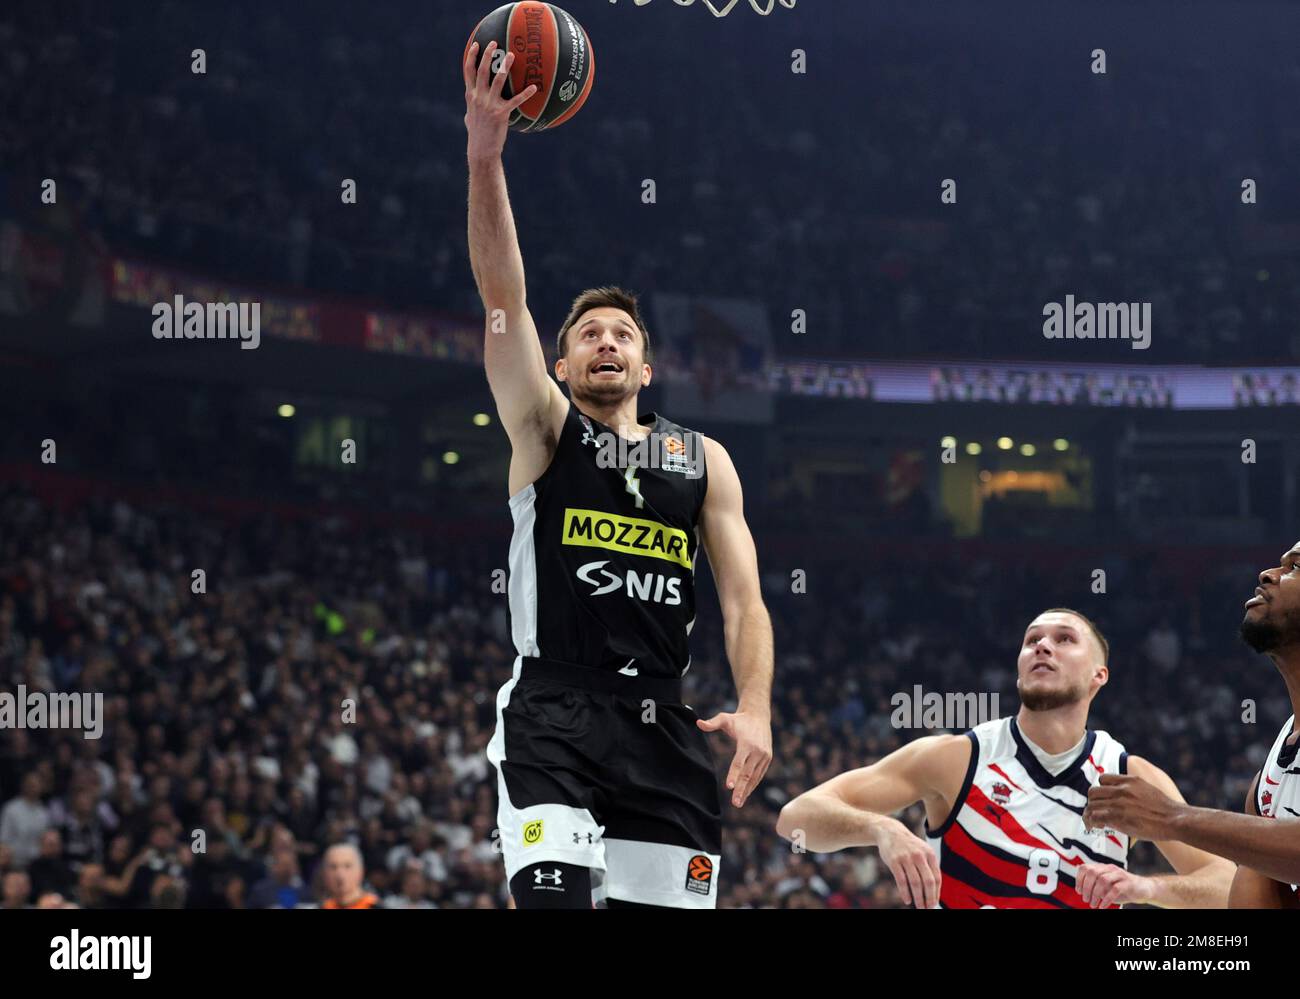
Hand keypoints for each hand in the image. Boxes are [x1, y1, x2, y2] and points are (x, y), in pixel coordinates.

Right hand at [463, 40, 538, 162]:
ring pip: (497, 80)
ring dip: (504, 66)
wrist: (481, 150)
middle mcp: (478, 97)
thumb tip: (470, 108)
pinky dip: (525, 94)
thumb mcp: (470, 118)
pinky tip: (534, 88)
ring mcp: (489, 105)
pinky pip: (516, 101)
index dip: (472, 57)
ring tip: (511, 55)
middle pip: (481, 70)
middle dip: (487, 55)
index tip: (477, 44)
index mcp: (471, 96)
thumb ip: (471, 108)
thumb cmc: (477, 134)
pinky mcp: (501, 114)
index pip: (469, 71)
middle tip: (495, 43)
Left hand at [697, 708, 771, 807]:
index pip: (739, 762)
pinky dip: (753, 785)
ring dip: (747, 791)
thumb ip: (712, 723)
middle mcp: (758, 751)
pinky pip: (759, 774)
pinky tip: (745, 794)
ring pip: (755, 777)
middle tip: (735, 803)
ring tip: (738, 803)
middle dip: (741, 789)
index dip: (734, 775)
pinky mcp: (767, 759)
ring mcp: (765, 756)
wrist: (758, 715)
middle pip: (748, 773)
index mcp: (747, 743)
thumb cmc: (739, 719)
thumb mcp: (725, 718)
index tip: (728, 786)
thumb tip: (698, 723)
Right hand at [876, 818, 941, 908]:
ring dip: (918, 898)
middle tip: (928, 908)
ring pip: (915, 883)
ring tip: (919, 907)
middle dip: (929, 898)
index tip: (934, 903)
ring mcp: (906, 858)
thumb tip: (934, 891)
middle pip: (928, 882)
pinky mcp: (894, 861)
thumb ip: (929, 867)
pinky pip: (901, 881)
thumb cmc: (908, 846)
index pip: (936, 878)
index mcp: (929, 854)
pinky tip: (907, 900)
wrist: (889, 831)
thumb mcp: (922, 851)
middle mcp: (919, 855)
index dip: (936, 893)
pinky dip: (905, 892)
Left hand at [1075, 862, 1154, 907]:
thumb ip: (1095, 886)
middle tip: (1085, 899)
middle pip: (1092, 872)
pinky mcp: (1128, 883)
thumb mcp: (1106, 886)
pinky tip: (1103, 906)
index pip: (1085, 868)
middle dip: (1086, 887)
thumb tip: (1082, 891)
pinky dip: (1106, 899)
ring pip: (1103, 880)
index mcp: (1102, 868)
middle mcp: (1110, 868)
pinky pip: (1115, 889)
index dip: (1079, 879)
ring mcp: (1119, 875)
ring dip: (1095, 894)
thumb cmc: (1123, 888)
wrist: (1144, 888)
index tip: (1079, 891)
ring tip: (1093, 904)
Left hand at [1084, 773, 1184, 841]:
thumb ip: (1131, 789)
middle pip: (1094, 792)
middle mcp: (1122, 789)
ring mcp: (1119, 803)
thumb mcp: (1147, 789)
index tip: (1103, 799)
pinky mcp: (1118, 817)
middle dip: (1094, 802)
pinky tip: (1097, 827)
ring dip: (1090, 814)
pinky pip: (1095, 817)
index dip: (1101, 790)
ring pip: (1092, 805)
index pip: (1103, 779)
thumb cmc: (1163, 809)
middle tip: (1097, 812)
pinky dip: (1092, 822)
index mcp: (1129, 781)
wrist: (1174, 820)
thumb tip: (1120, 795)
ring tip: (1094, 822)